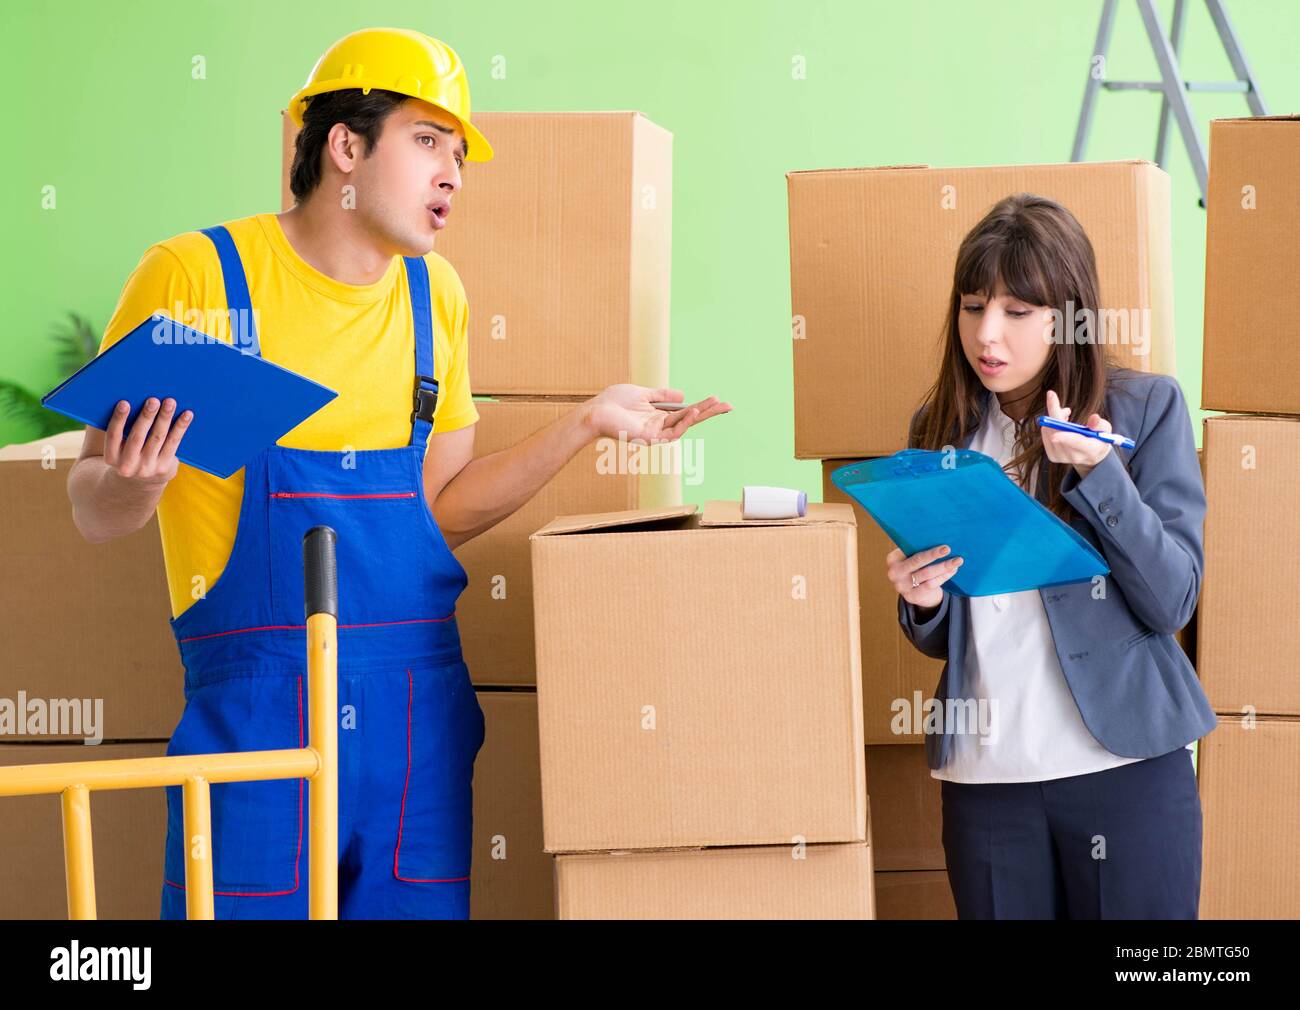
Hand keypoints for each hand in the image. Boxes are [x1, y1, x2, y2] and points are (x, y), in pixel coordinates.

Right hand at [103, 397, 191, 486]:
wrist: (140, 483)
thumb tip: (124, 398)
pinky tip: (186, 415)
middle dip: (146, 417)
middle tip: (153, 400)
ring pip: (157, 438)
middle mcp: (128, 465)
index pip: (113, 436)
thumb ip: (119, 428)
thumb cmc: (128, 453)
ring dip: (165, 418)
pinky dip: (180, 427)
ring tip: (170, 402)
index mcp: (111, 457)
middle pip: (138, 437)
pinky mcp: (164, 468)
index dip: (118, 419)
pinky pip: (173, 443)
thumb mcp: (118, 447)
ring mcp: (147, 468)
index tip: (124, 402)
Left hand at [582, 384, 731, 443]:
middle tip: (728, 406)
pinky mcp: (650, 438)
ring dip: (701, 414)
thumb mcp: (643, 392)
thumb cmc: (614, 402)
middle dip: (709, 412)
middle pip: (690, 418)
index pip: (685, 410)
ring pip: (685, 425)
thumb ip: (663, 395)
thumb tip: (684, 395)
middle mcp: (660, 425)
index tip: (718, 399)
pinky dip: (684, 421)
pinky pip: (673, 432)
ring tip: (716, 404)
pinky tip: (693, 411)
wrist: (597, 411)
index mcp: (658, 414)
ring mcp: (656, 432)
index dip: (702, 406)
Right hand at [886, 544, 962, 610]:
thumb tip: (937, 537)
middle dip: (934, 554)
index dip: (924, 546)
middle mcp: (894, 573)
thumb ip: (917, 549)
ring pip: (927, 573)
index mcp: (892, 559)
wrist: (915, 591)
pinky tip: (953, 570)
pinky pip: (931, 585)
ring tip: (957, 560)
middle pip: (917, 561)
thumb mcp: (911, 558)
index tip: (939, 542)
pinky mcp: (912, 597)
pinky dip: (943, 577)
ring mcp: (902, 586)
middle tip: (948, 549)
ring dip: (943, 566)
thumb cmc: (916, 568)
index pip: (909, 550)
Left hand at [1043, 389, 1110, 477]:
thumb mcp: (1105, 430)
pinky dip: (1050, 425)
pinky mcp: (1052, 456)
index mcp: (1090, 450)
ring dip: (1055, 419)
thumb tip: (1094, 418)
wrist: (1091, 456)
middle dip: (1058, 415)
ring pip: (1049, 431)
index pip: (1076, 441)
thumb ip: (1101, 424)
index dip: (1066, 434)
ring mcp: (1061, 458)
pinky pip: (1045, 434)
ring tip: (1067, 415)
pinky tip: (1061, 425)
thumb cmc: (1099, 438)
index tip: (1059, 422)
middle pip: (1057, 433)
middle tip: (1067, 409)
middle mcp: (1074, 456)